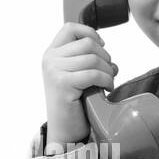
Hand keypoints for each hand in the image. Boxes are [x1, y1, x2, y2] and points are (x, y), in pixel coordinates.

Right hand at [42, 23, 119, 143]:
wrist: (64, 130)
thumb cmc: (74, 103)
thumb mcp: (75, 74)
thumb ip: (84, 59)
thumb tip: (106, 50)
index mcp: (51, 54)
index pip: (70, 28)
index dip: (90, 33)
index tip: (101, 47)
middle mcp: (50, 59)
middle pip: (88, 43)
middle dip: (105, 57)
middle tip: (108, 73)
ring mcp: (54, 71)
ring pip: (93, 58)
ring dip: (108, 71)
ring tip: (108, 82)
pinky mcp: (63, 84)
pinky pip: (94, 73)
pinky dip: (106, 80)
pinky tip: (106, 89)